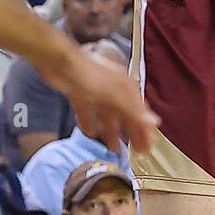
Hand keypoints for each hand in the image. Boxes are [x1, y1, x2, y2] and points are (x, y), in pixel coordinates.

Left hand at [37, 45, 158, 156]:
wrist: (59, 63)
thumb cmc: (89, 74)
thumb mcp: (114, 95)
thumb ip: (133, 110)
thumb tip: (154, 122)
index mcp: (124, 87)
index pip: (139, 111)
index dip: (144, 128)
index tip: (148, 145)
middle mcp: (112, 88)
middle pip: (125, 114)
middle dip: (131, 132)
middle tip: (136, 151)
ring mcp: (96, 91)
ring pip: (107, 115)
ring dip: (111, 131)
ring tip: (113, 149)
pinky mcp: (80, 93)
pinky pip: (88, 112)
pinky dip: (90, 122)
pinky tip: (90, 134)